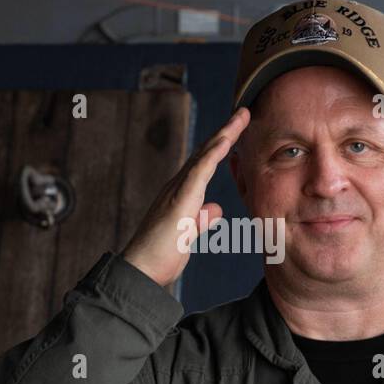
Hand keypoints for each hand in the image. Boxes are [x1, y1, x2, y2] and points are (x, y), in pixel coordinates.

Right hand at [121, 107, 251, 287]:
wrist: (140, 271)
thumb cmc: (160, 256)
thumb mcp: (189, 235)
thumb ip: (201, 220)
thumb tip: (216, 209)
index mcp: (182, 194)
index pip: (205, 164)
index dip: (222, 146)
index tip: (239, 131)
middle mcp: (177, 187)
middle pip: (205, 153)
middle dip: (226, 132)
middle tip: (243, 112)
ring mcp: (177, 191)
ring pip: (203, 156)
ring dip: (223, 135)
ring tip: (240, 117)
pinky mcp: (179, 201)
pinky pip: (198, 172)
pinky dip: (212, 155)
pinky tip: (225, 141)